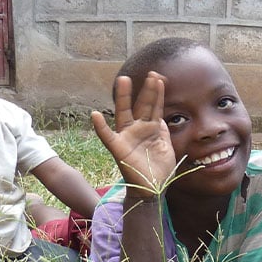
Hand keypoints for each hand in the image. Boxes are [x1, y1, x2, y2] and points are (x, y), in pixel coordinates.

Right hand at [91, 73, 176, 197]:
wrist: (153, 188)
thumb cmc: (159, 168)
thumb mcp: (166, 145)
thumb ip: (163, 130)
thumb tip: (160, 116)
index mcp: (150, 128)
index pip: (154, 107)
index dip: (158, 93)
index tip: (161, 77)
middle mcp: (137, 129)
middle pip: (142, 105)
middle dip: (147, 90)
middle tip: (152, 73)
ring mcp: (127, 137)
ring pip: (124, 113)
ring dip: (124, 97)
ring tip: (123, 79)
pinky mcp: (118, 149)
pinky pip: (107, 136)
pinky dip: (100, 127)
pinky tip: (95, 115)